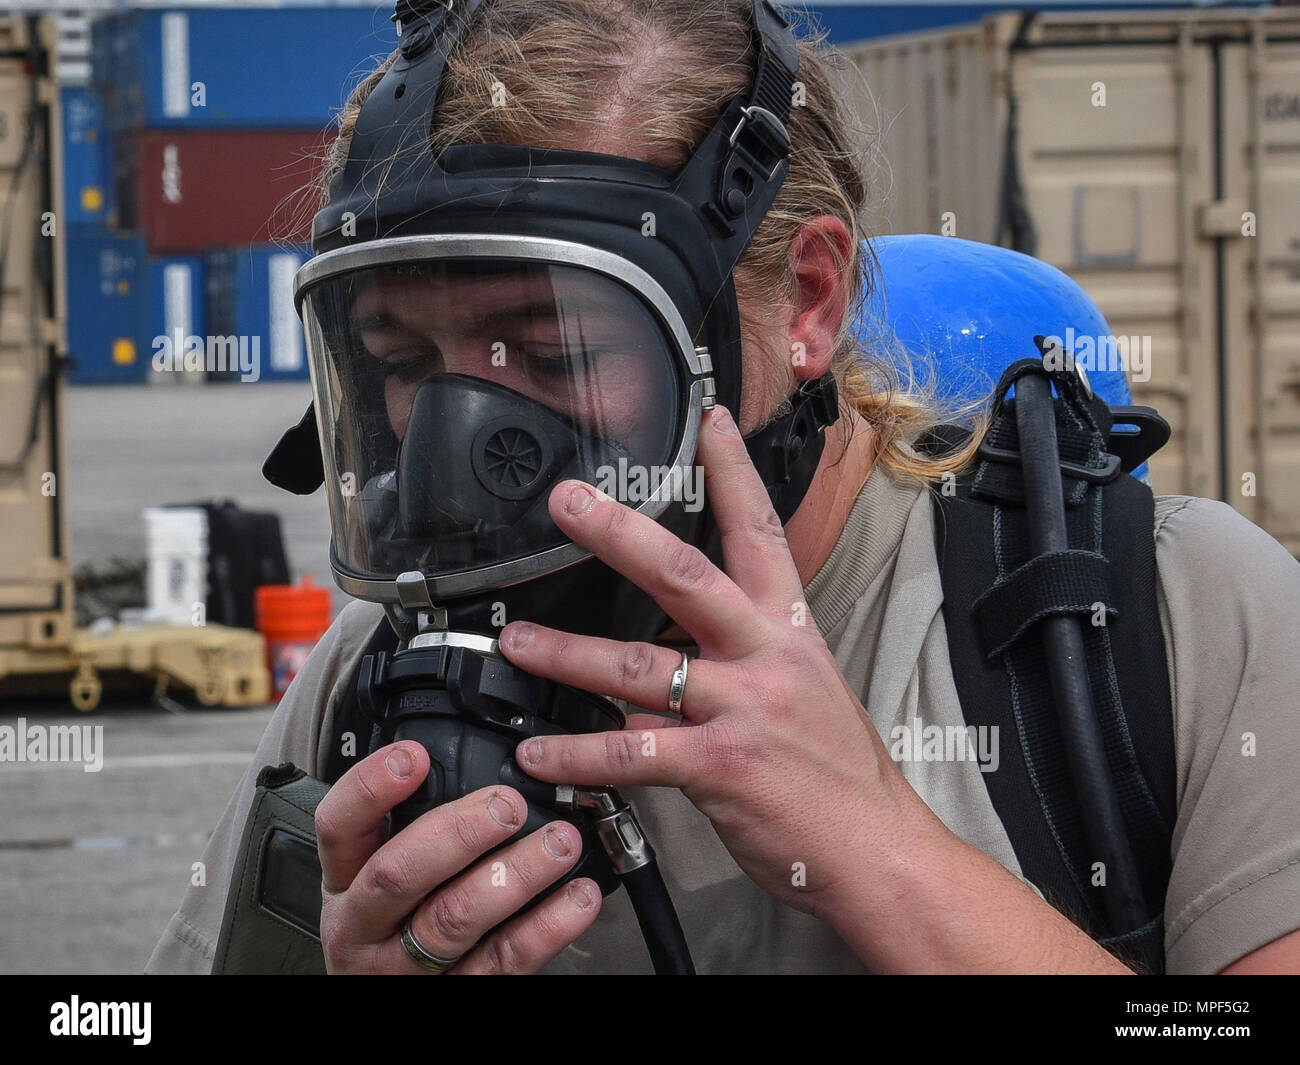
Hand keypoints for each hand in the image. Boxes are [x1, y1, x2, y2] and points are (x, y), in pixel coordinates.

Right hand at [315, 742, 601, 973]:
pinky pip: (503, 960)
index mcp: (346, 880)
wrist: (395, 1002)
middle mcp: (365, 925)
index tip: (416, 756)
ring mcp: (405, 969)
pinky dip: (548, 926)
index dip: (372, 787)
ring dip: (514, 874)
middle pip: (397, 873)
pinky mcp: (456, 994)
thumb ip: (413, 826)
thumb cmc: (396, 926)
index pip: (339, 826)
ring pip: (454, 919)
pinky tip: (577, 896)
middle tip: (507, 806)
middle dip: (458, 832)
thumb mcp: (382, 873)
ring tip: (559, 843)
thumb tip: (468, 758)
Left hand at [497, 405, 924, 920]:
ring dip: (565, 654)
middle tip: (568, 502)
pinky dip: (577, 754)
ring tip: (516, 643)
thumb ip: (735, 664)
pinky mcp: (722, 768)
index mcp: (789, 628)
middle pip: (684, 576)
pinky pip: (633, 753)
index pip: (761, 531)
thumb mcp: (803, 692)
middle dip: (618, 534)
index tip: (708, 421)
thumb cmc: (837, 773)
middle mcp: (766, 656)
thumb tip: (663, 664)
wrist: (876, 848)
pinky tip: (538, 753)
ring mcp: (744, 709)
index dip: (734, 471)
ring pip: (638, 666)